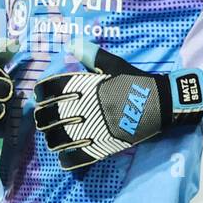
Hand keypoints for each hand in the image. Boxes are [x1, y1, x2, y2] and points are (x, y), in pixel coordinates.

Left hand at [32, 40, 202, 169]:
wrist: (161, 103)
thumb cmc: (136, 82)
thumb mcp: (114, 64)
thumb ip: (91, 55)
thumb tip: (71, 43)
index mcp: (86, 86)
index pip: (51, 89)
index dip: (41, 93)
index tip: (40, 97)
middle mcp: (85, 107)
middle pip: (50, 116)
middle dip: (43, 118)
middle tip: (44, 119)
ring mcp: (93, 128)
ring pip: (60, 138)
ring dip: (52, 139)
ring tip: (52, 138)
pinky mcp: (104, 145)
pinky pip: (78, 156)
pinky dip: (67, 160)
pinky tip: (63, 158)